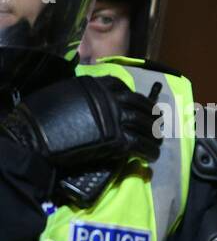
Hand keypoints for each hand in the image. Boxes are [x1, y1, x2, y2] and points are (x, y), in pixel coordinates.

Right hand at [2, 75, 161, 172]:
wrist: (34, 136)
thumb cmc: (42, 114)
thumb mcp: (65, 93)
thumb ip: (84, 95)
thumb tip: (94, 103)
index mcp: (96, 85)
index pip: (123, 87)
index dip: (136, 98)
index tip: (141, 105)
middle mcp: (110, 99)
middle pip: (140, 106)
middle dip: (151, 116)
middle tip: (157, 124)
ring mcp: (116, 118)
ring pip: (145, 126)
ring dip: (154, 135)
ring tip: (157, 142)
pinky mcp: (118, 140)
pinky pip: (142, 145)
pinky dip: (150, 151)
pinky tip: (153, 156)